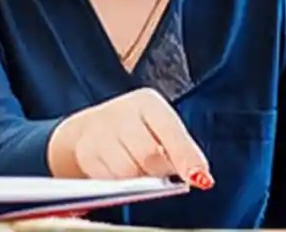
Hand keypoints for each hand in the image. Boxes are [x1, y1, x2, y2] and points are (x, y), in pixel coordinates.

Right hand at [47, 87, 211, 187]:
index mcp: (147, 103)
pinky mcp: (85, 152)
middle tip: (157, 169)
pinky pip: (109, 179)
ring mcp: (99, 131)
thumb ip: (183, 152)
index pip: (170, 131)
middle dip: (157, 170)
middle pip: (149, 156)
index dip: (185, 157)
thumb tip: (200, 178)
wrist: (92, 130)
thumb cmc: (138, 132)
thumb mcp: (163, 132)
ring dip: (137, 179)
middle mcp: (121, 112)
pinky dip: (118, 183)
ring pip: (128, 172)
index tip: (200, 179)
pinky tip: (118, 170)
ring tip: (136, 168)